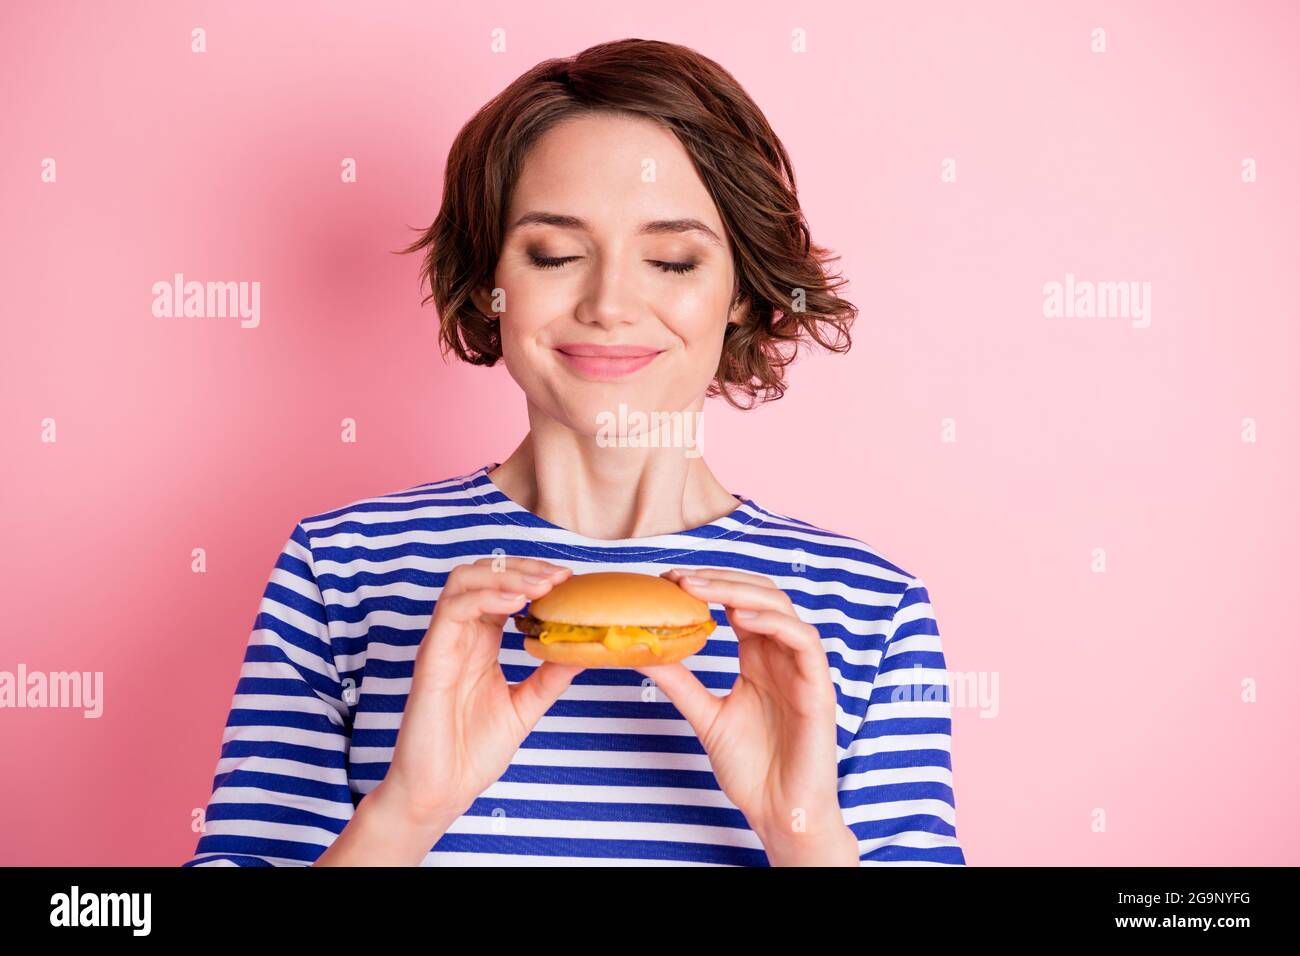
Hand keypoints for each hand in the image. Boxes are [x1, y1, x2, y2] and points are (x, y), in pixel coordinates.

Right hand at [378, 556, 580, 832]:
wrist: (442, 791)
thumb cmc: (472, 752)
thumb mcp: (524, 707)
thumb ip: (549, 677)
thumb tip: (582, 650)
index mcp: (480, 643)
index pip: (502, 589)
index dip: (533, 577)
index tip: (568, 581)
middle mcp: (460, 636)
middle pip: (483, 573)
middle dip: (523, 567)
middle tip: (560, 577)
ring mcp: (443, 643)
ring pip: (464, 581)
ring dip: (506, 575)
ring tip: (541, 586)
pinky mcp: (431, 658)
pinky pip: (453, 611)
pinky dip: (485, 598)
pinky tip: (516, 605)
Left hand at [637, 567, 857, 865]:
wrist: (780, 812)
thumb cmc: (751, 769)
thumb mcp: (706, 715)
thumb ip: (679, 682)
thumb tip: (640, 652)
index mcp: (758, 657)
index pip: (736, 604)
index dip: (706, 586)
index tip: (666, 581)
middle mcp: (781, 655)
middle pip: (757, 595)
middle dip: (718, 580)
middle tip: (678, 579)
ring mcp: (802, 668)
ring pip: (780, 608)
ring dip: (739, 592)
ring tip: (700, 589)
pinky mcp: (819, 686)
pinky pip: (804, 641)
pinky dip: (774, 622)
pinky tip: (742, 618)